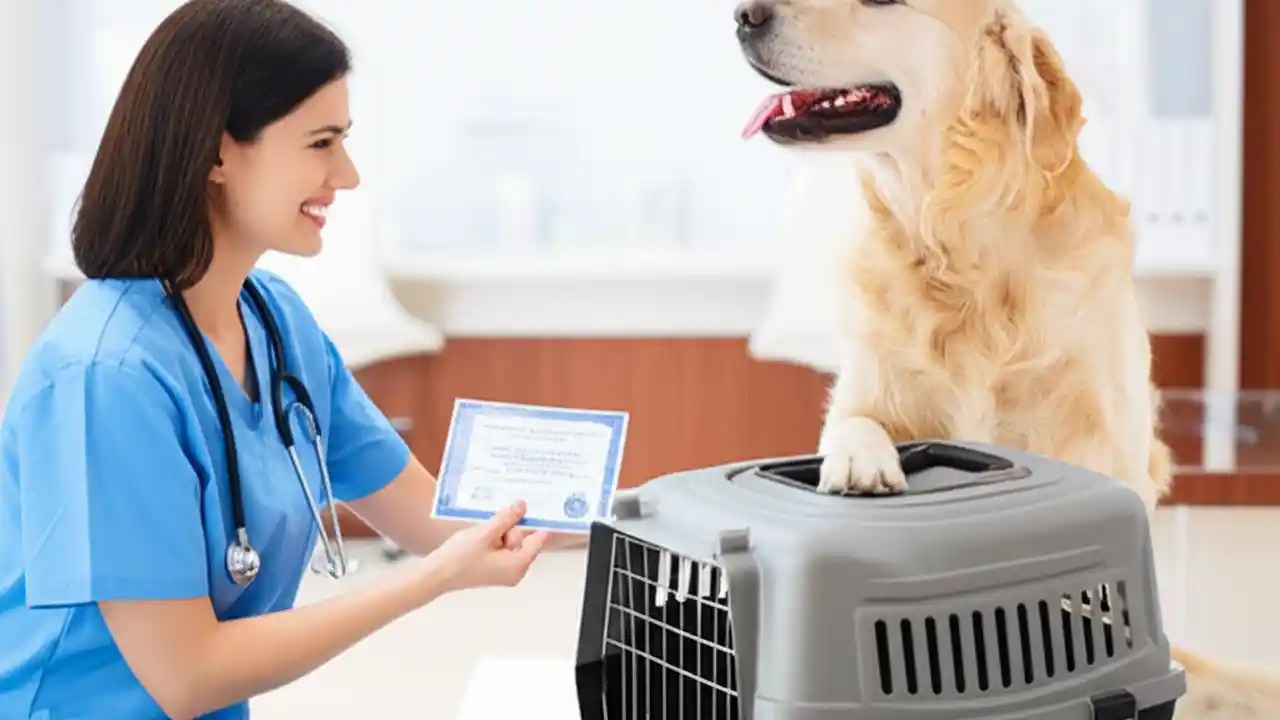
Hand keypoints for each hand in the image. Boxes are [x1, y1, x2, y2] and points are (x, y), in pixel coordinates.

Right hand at [423, 501, 548, 594]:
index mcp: (519, 565)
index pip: (539, 539)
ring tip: (481, 532)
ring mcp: (504, 571)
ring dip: (498, 532)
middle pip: (524, 539)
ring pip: (510, 541)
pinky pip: (501, 548)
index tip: (536, 505)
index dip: (537, 521)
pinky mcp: (494, 569)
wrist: (436, 575)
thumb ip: (507, 518)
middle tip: (491, 525)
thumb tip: (523, 506)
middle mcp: (516, 571)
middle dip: (510, 527)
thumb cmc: (460, 557)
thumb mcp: (486, 533)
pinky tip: (480, 536)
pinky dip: (493, 539)